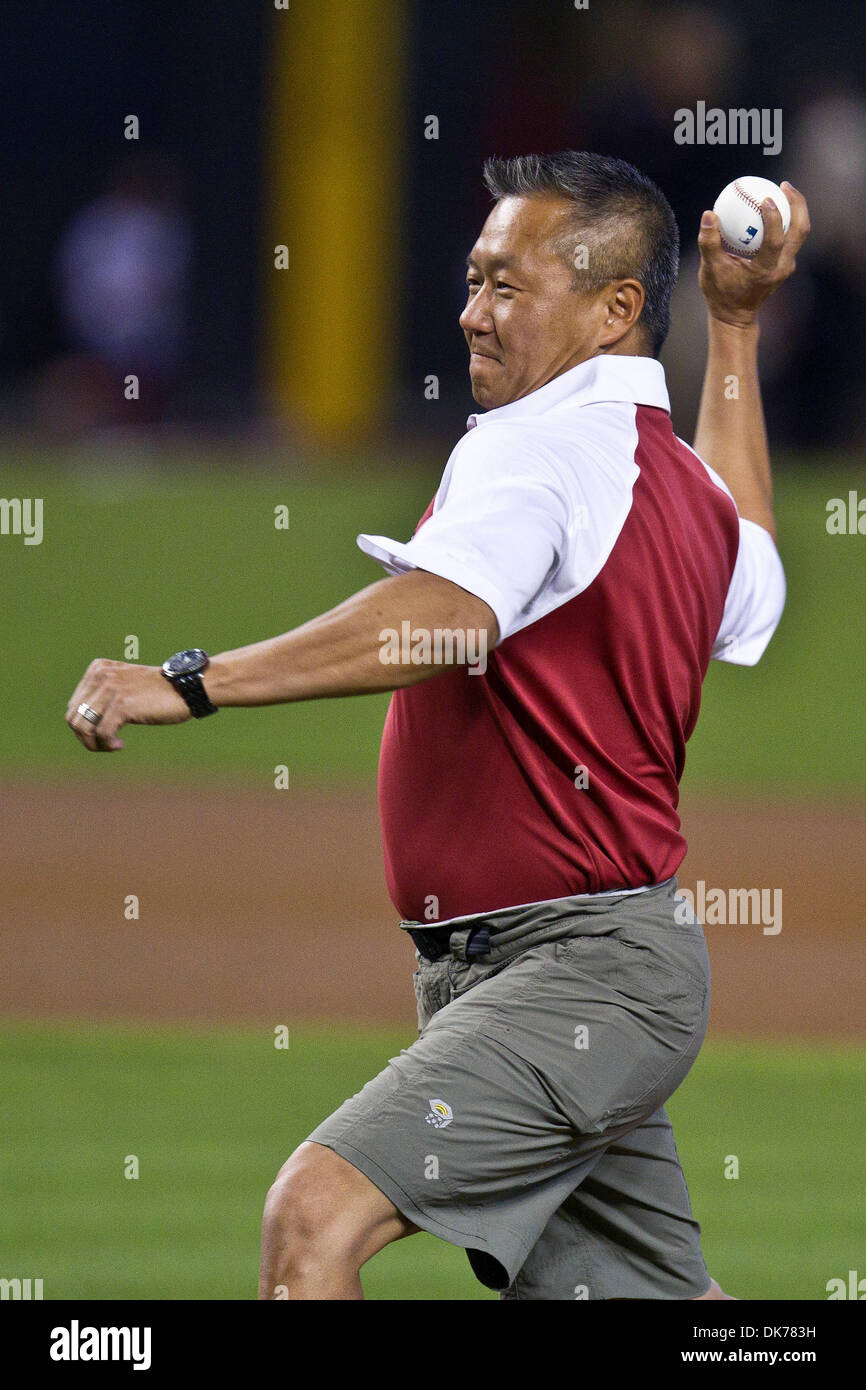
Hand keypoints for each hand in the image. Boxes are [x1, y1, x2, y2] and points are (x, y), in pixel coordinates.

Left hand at [66, 659, 190, 751]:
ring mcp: (110, 690)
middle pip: (74, 717)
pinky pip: (101, 733)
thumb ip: (104, 693)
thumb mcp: (126, 685)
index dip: (84, 726)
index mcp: (98, 669)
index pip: (74, 706)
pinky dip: (107, 745)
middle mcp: (100, 676)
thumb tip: (81, 721)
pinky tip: (119, 745)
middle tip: (105, 744)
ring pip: (83, 726)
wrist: (186, 687)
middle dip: (85, 737)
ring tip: (111, 746)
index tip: (103, 734)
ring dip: (94, 744)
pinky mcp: (121, 705)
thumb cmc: (159, 691)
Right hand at [698, 181, 810, 328]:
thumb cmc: (720, 293)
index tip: (765, 198)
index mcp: (765, 271)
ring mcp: (786, 266)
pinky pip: (792, 236)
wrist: (735, 316)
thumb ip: (709, 242)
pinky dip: (788, 219)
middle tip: (784, 186)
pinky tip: (775, 206)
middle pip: (800, 231)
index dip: (774, 218)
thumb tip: (709, 214)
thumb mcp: (710, 269)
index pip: (775, 241)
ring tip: (784, 190)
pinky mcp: (785, 263)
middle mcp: (781, 268)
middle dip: (797, 204)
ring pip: (800, 233)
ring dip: (796, 209)